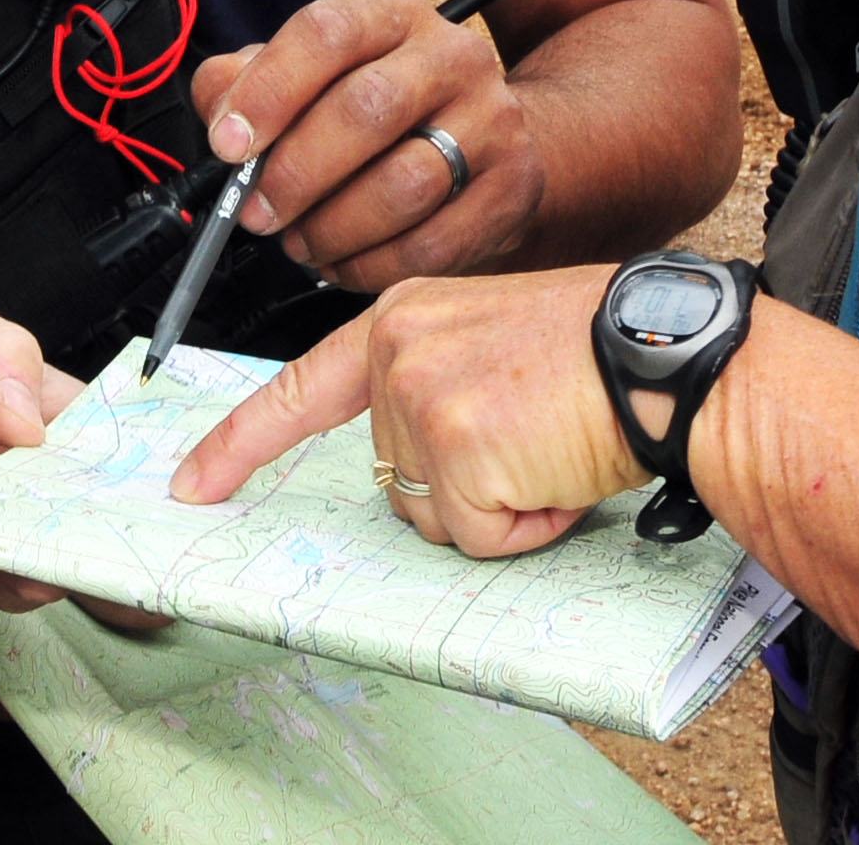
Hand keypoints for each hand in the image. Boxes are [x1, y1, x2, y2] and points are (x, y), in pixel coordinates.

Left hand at [170, 267, 640, 559]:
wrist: (667, 352)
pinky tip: (558, 469)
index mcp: (404, 319)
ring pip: (432, 518)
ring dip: (498, 508)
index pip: (301, 389)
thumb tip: (410, 471)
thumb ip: (435, 386)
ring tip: (550, 446)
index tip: (191, 486)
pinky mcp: (455, 448)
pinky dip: (524, 526)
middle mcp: (398, 351)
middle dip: (464, 488)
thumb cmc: (603, 353)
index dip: (241, 445)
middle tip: (530, 437)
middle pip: (392, 481)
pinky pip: (475, 537)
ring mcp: (420, 398)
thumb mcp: (494, 343)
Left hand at [188, 0, 538, 290]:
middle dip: (296, 173)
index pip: (327, 32)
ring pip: (404, 184)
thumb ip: (249, 83)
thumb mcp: (312, 77)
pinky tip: (343, 263)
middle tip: (257, 214)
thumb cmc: (382, 111)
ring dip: (334, 228)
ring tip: (301, 242)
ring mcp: (493, 120)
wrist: (488, 144)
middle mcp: (452, 55)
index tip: (229, 145)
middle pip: (366, 109)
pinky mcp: (512, 187)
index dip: (270, 91)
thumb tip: (220, 115)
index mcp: (392, 14)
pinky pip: (433, 243)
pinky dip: (372, 266)